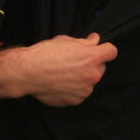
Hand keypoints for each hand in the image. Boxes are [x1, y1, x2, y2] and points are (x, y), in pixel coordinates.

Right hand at [0, 33, 117, 105]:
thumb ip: (85, 42)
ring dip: (82, 78)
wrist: (28, 72)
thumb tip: (95, 40)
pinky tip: (61, 83)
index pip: (111, 51)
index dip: (105, 49)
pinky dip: (74, 89)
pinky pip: (80, 92)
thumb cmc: (45, 53)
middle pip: (100, 67)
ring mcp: (86, 89)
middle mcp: (93, 74)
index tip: (99, 50)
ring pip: (90, 81)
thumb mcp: (66, 40)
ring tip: (64, 74)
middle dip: (91, 64)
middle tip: (74, 62)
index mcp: (93, 57)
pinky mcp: (77, 100)